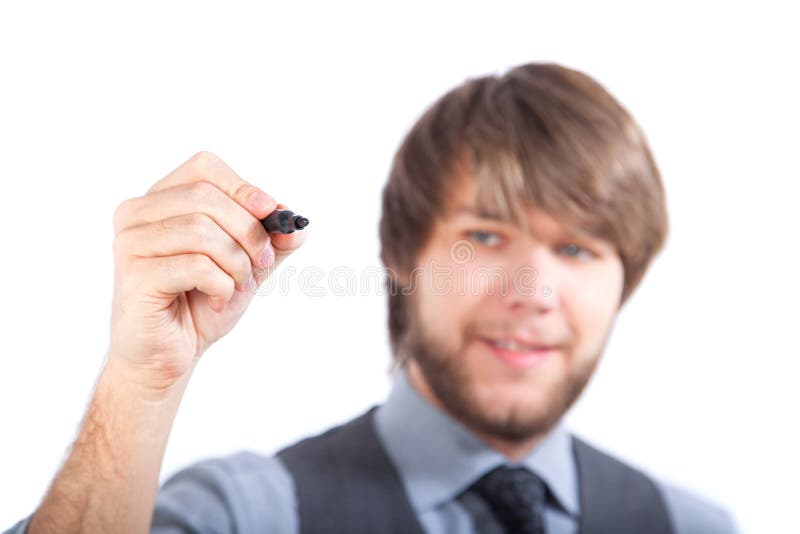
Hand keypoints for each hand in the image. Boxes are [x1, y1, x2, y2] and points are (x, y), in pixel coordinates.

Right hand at [108, 151, 306, 393]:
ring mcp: (130, 243)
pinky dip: (221, 285)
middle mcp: (138, 214)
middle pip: (206, 198)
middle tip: (259, 262)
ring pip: (201, 231)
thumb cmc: (199, 304)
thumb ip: (270, 240)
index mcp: (160, 200)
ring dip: (235, 263)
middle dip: (248, 232)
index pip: (204, 167)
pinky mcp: (134, 276)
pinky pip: (195, 265)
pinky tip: (216, 300)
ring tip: (236, 285)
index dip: (242, 187)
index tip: (269, 213)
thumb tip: (297, 224)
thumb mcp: (245, 264)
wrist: (169, 354)